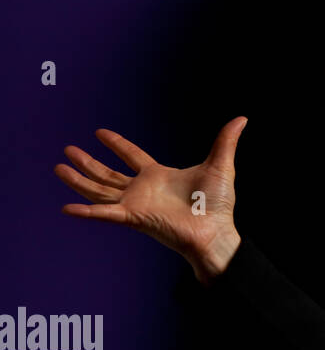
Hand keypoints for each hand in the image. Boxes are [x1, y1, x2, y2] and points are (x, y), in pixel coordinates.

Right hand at [55, 117, 248, 284]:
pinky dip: (86, 211)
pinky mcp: (134, 218)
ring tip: (58, 167)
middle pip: (108, 174)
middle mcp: (143, 190)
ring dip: (79, 180)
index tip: (99, 132)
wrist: (217, 231)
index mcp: (159, 176)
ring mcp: (136, 204)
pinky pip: (105, 213)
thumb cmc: (219, 205)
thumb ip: (225, 141)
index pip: (132, 156)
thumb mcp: (220, 165)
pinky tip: (67, 207)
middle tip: (67, 150)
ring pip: (99, 190)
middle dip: (87, 163)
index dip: (116, 144)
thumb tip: (241, 118)